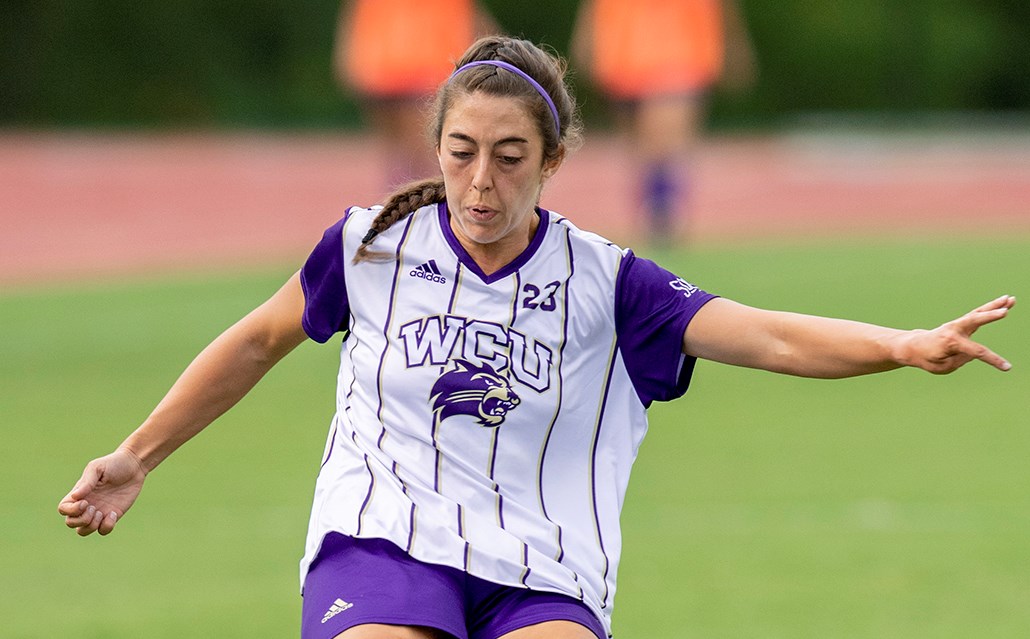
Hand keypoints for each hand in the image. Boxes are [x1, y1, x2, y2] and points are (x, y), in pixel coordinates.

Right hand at [58, 448, 147, 536]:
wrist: (134, 466)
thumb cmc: (113, 464)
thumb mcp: (97, 468)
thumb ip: (86, 482)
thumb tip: (74, 497)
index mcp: (79, 494)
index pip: (63, 509)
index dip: (70, 510)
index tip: (85, 502)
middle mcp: (86, 505)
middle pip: (71, 523)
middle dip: (81, 520)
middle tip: (94, 508)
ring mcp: (99, 512)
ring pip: (84, 531)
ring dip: (91, 526)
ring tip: (102, 513)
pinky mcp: (112, 516)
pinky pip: (103, 530)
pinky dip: (106, 526)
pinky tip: (114, 513)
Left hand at [898, 295, 1014, 373]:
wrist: (914, 346)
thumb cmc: (927, 358)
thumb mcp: (942, 367)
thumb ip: (960, 360)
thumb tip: (973, 354)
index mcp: (950, 342)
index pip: (976, 352)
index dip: (993, 360)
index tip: (1007, 367)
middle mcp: (954, 330)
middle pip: (974, 320)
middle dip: (989, 316)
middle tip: (1005, 312)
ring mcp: (957, 324)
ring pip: (978, 313)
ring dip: (995, 306)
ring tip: (1011, 299)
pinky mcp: (961, 323)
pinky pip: (977, 314)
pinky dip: (990, 307)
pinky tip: (1004, 301)